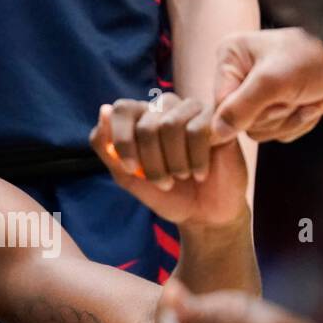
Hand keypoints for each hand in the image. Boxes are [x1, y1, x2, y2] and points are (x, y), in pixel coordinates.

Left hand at [91, 93, 248, 226]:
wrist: (203, 215)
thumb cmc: (165, 194)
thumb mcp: (127, 176)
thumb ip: (107, 147)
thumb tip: (104, 110)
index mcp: (142, 117)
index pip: (123, 109)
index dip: (123, 140)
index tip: (131, 169)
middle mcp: (166, 107)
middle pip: (146, 124)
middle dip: (152, 163)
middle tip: (165, 182)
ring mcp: (192, 110)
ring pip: (170, 125)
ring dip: (174, 163)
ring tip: (183, 176)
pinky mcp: (218, 119)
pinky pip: (197, 130)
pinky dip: (196, 160)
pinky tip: (200, 173)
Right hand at [212, 28, 322, 142]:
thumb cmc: (314, 60)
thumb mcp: (271, 82)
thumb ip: (239, 108)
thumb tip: (216, 133)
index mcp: (231, 56)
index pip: (218, 102)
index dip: (242, 111)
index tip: (268, 98)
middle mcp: (242, 73)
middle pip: (238, 120)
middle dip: (270, 114)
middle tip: (291, 96)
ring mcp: (261, 92)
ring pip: (258, 130)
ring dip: (286, 121)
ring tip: (304, 100)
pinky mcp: (280, 107)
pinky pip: (276, 133)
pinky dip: (297, 124)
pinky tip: (312, 106)